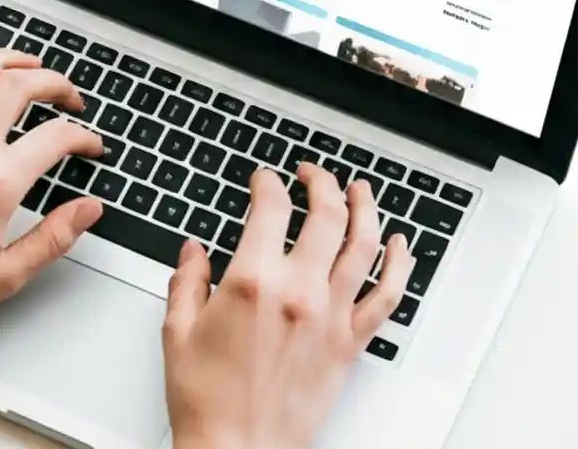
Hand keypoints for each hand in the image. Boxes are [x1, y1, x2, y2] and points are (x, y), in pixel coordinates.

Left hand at [0, 49, 106, 350]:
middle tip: (68, 96)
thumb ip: (54, 237)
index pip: (55, 137)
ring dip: (5, 60)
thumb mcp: (6, 276)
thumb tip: (87, 210)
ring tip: (26, 65)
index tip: (89, 146)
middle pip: (17, 87)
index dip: (83, 137)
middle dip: (54, 82)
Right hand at [163, 164, 413, 448]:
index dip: (267, 183)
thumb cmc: (208, 403)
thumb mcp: (178, 333)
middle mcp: (298, 292)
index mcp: (252, 283)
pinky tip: (399, 247)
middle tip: (312, 173)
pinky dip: (398, 265)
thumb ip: (187, 282)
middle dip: (320, 181)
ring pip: (363, 245)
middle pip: (326, 214)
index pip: (270, 208)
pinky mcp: (350, 344)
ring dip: (365, 208)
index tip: (264, 180)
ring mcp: (330, 316)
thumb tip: (193, 252)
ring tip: (360, 190)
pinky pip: (387, 296)